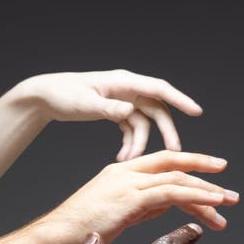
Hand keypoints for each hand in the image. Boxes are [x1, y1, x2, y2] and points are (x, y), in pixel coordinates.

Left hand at [22, 69, 201, 158]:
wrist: (46, 96)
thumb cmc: (63, 94)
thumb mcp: (85, 101)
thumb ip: (109, 107)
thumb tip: (130, 111)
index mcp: (124, 82)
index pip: (158, 89)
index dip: (179, 100)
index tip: (196, 112)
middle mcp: (128, 90)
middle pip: (156, 110)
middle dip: (166, 132)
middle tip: (175, 153)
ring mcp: (123, 102)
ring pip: (144, 124)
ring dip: (140, 145)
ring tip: (129, 162)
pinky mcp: (116, 112)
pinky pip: (130, 130)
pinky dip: (129, 145)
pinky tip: (121, 159)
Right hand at [47, 152, 237, 243]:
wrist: (54, 238)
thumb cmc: (77, 234)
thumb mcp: (114, 215)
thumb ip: (140, 207)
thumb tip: (164, 206)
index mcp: (120, 173)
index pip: (162, 163)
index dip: (190, 166)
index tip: (213, 176)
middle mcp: (126, 172)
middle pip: (175, 164)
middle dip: (206, 175)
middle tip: (230, 193)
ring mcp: (129, 182)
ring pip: (178, 178)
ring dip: (207, 190)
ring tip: (230, 203)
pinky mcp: (132, 198)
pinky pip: (173, 192)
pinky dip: (197, 196)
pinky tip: (214, 205)